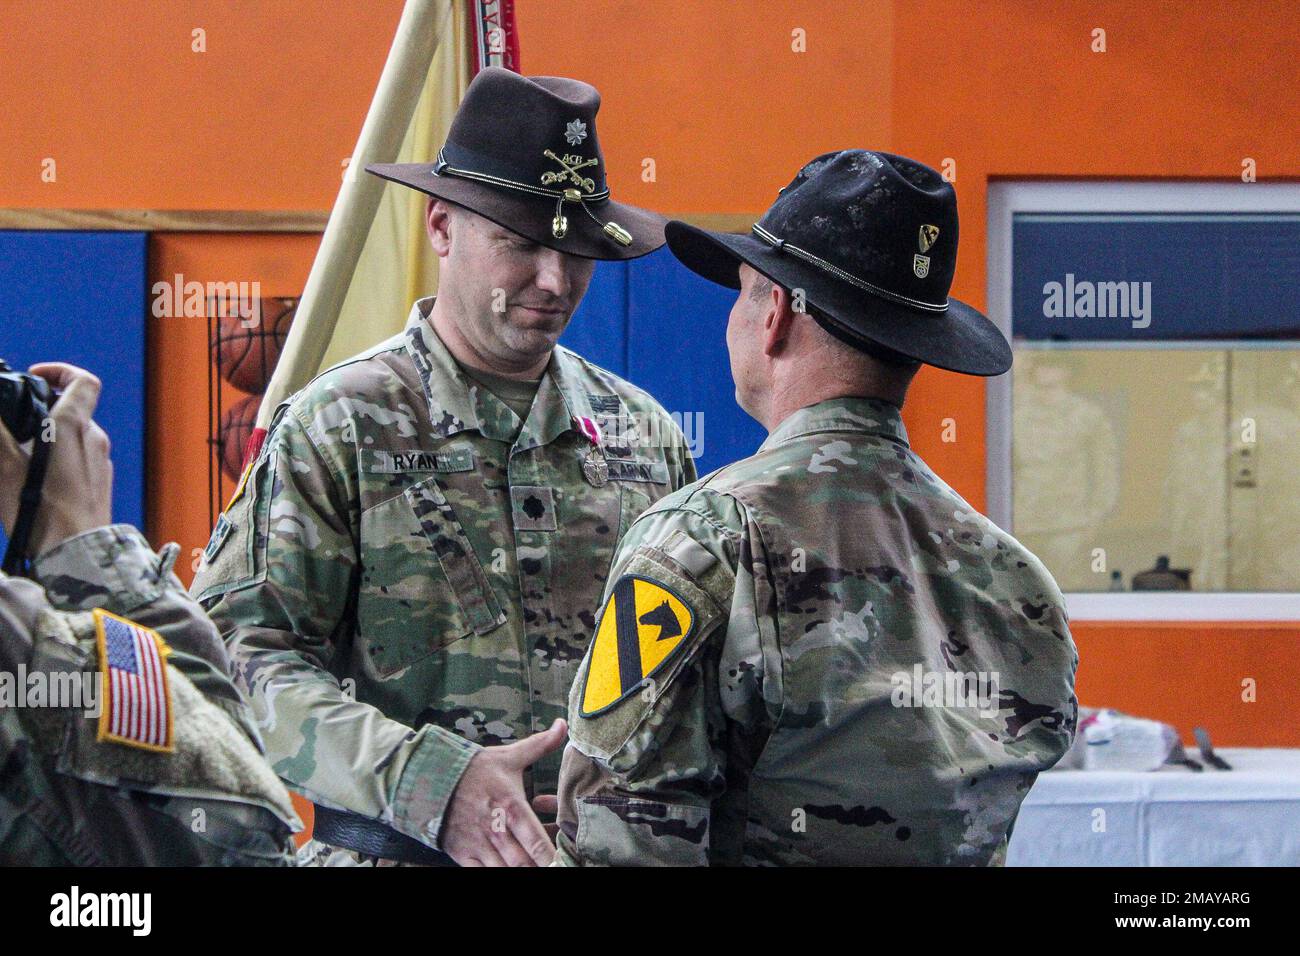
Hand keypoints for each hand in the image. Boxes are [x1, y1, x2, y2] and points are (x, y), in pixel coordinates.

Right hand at [0, 363, 112, 555]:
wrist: (75, 554)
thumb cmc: (40, 511)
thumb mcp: (5, 466)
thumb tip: (1, 414)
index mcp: (75, 427)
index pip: (83, 381)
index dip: (61, 370)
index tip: (35, 376)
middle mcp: (94, 440)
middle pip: (73, 410)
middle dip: (43, 411)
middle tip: (14, 426)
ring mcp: (102, 462)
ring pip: (75, 437)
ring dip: (49, 438)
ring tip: (20, 457)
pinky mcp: (102, 483)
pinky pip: (80, 460)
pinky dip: (60, 459)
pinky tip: (37, 480)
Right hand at [441, 718, 566, 866]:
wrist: (428, 777)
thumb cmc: (474, 769)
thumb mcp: (509, 757)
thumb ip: (541, 745)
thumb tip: (563, 724)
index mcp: (512, 807)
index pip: (537, 844)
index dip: (552, 858)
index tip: (563, 860)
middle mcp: (496, 831)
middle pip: (523, 864)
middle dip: (538, 868)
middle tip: (552, 867)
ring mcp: (478, 846)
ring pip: (505, 871)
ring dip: (519, 871)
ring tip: (531, 866)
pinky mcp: (462, 856)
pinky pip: (482, 875)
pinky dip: (495, 874)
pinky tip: (506, 868)